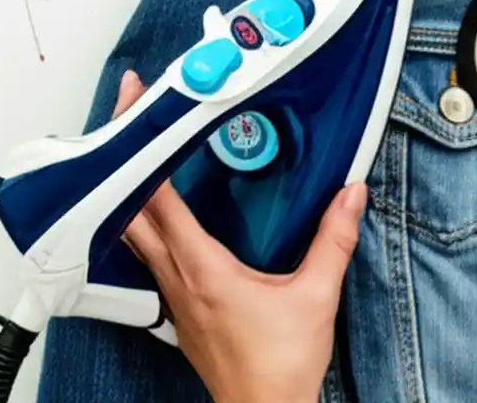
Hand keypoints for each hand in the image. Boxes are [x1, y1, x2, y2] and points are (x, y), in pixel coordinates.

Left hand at [112, 71, 367, 402]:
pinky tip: (157, 213)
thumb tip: (349, 196)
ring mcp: (172, 294)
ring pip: (133, 232)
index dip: (145, 149)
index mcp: (203, 269)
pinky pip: (148, 255)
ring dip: (131, 189)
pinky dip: (144, 222)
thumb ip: (332, 240)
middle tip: (132, 115)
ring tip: (139, 153)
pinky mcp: (178, 307)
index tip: (140, 110)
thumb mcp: (316, 295)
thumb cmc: (280, 366)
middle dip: (127, 157)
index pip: (159, 198)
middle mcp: (177, 278)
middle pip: (132, 208)